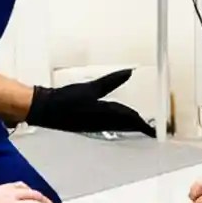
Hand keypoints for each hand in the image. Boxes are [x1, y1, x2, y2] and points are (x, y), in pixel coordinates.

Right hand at [25, 69, 155, 136]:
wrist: (47, 110)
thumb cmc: (66, 100)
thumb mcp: (91, 87)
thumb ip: (112, 80)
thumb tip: (129, 72)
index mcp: (105, 114)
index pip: (131, 120)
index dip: (144, 125)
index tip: (154, 130)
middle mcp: (103, 123)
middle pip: (127, 126)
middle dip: (140, 126)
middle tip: (151, 128)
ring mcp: (96, 126)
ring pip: (120, 127)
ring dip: (131, 125)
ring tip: (141, 125)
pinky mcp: (91, 125)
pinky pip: (111, 126)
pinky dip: (120, 124)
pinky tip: (120, 121)